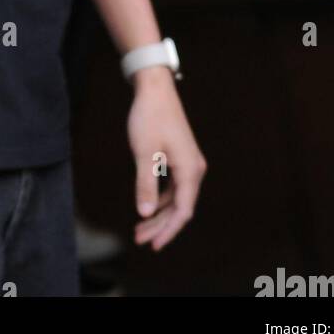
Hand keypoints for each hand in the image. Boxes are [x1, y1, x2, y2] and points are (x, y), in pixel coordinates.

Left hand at [127, 68, 206, 250]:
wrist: (154, 88)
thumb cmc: (149, 117)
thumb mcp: (144, 153)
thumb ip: (146, 184)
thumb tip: (145, 214)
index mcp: (190, 170)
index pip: (182, 211)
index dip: (168, 230)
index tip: (152, 245)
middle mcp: (194, 169)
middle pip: (180, 207)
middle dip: (160, 225)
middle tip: (139, 239)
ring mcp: (188, 163)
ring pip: (176, 197)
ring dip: (159, 213)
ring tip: (140, 228)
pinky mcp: (180, 157)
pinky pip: (173, 186)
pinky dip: (161, 198)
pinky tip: (148, 206)